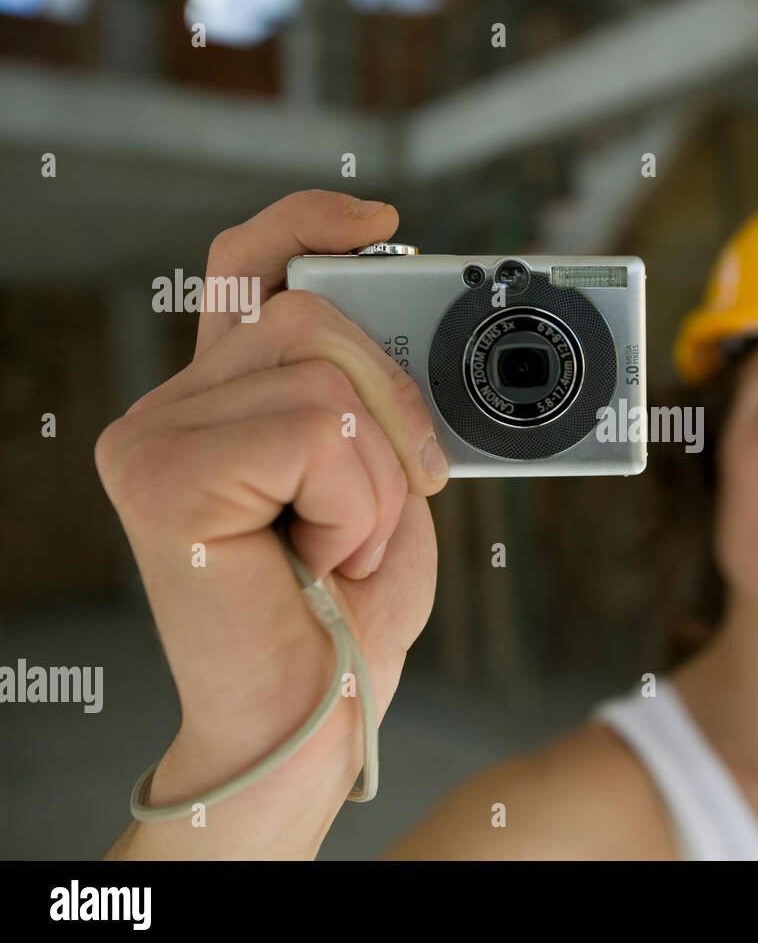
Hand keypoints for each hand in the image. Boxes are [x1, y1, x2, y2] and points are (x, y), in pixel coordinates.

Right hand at [95, 191, 447, 834]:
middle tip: (405, 495)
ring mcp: (156, 438)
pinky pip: (320, 434)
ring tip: (341, 547)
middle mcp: (177, 408)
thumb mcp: (387, 483)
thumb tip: (415, 316)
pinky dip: (359, 506)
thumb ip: (374, 399)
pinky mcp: (162, 477)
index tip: (383, 222)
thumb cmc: (350, 611)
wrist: (316, 720)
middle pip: (316, 313)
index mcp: (229, 401)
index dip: (308, 222)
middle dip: (397, 407)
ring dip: (380, 480)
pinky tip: (321, 559)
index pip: (248, 268)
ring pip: (328, 378)